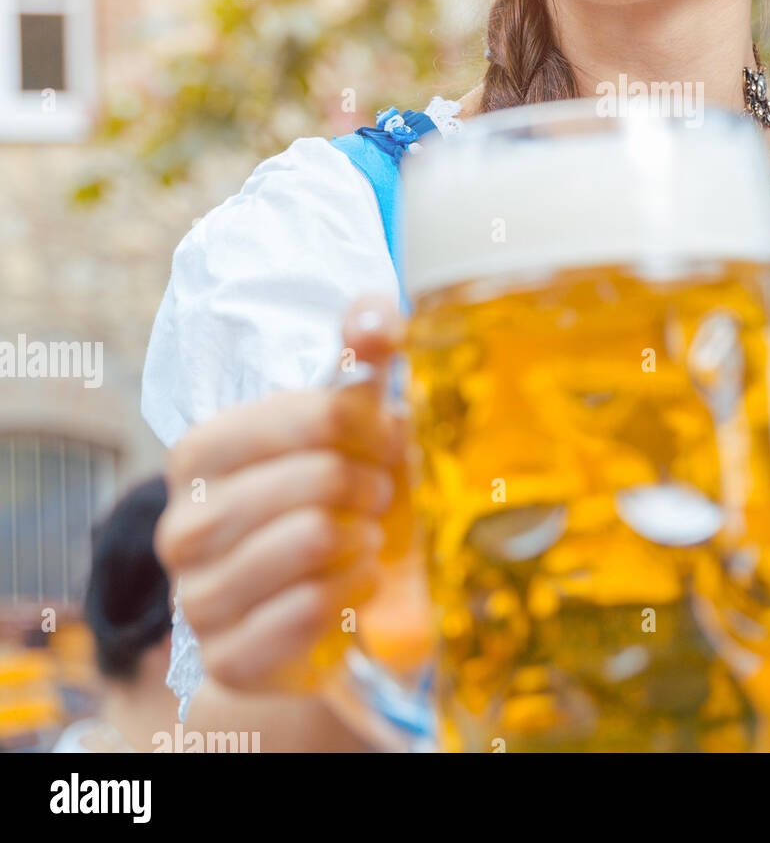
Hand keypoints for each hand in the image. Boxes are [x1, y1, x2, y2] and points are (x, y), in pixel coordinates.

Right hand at [155, 295, 409, 694]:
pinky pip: (311, 609)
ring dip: (364, 538)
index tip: (381, 440)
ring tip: (362, 535)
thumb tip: (371, 319)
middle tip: (374, 494)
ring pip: (316, 541)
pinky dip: (353, 591)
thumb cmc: (341, 494)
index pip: (316, 413)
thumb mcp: (358, 419)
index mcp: (200, 452)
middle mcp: (181, 525)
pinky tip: (354, 581)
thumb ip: (364, 351)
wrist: (324, 601)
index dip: (371, 425)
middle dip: (371, 484)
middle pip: (321, 478)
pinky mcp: (226, 656)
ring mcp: (196, 597)